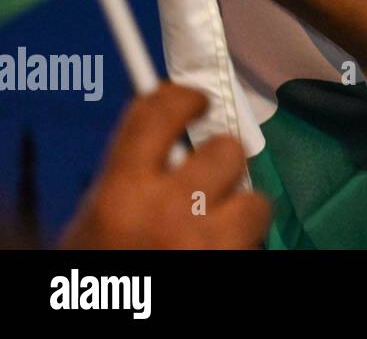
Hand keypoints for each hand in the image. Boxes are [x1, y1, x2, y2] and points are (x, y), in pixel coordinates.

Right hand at [60, 83, 270, 248]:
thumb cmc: (101, 281)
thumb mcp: (95, 227)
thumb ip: (131, 183)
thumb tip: (172, 149)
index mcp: (120, 197)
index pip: (157, 113)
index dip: (183, 96)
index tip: (197, 100)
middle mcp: (169, 213)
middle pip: (226, 150)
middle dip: (219, 168)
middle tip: (204, 188)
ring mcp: (211, 245)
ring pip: (257, 200)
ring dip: (240, 215)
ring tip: (213, 237)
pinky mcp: (238, 269)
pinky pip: (259, 243)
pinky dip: (244, 250)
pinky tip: (220, 261)